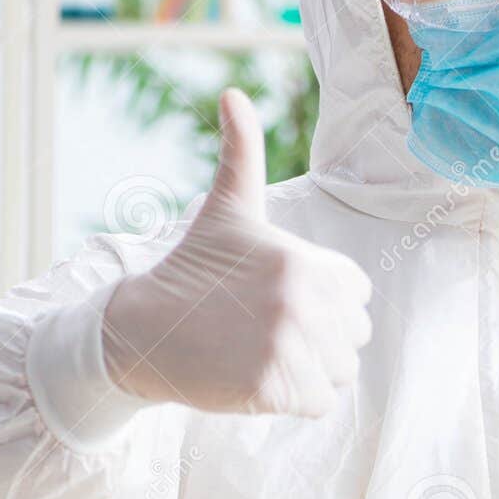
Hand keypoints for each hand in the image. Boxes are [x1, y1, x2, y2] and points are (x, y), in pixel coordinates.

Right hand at [102, 88, 371, 414]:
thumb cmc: (193, 269)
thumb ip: (241, 153)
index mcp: (306, 264)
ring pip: (338, 375)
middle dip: (319, 341)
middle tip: (266, 331)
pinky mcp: (271, 388)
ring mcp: (287, 348)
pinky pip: (317, 405)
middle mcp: (303, 304)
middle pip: (352, 340)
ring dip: (308, 373)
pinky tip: (258, 379)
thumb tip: (232, 93)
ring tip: (261, 353)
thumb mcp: (228, 210)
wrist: (141, 329)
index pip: (357, 298)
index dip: (325, 304)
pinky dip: (293, 401)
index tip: (279, 299)